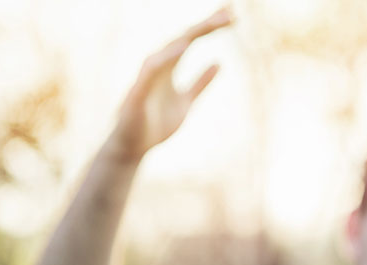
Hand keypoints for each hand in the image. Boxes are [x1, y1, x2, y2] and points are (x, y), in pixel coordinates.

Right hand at [108, 7, 231, 161]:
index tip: (233, 15)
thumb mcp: (187, 102)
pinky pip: (152, 69)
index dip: (211, 27)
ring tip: (212, 24)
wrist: (134, 148)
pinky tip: (183, 47)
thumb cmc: (156, 124)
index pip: (192, 40)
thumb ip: (201, 82)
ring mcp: (147, 77)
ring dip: (190, 35)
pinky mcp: (138, 91)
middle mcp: (159, 66)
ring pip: (169, 49)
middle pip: (184, 38)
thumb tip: (219, 62)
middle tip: (231, 12)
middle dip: (207, 25)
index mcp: (169, 67)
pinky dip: (166, 57)